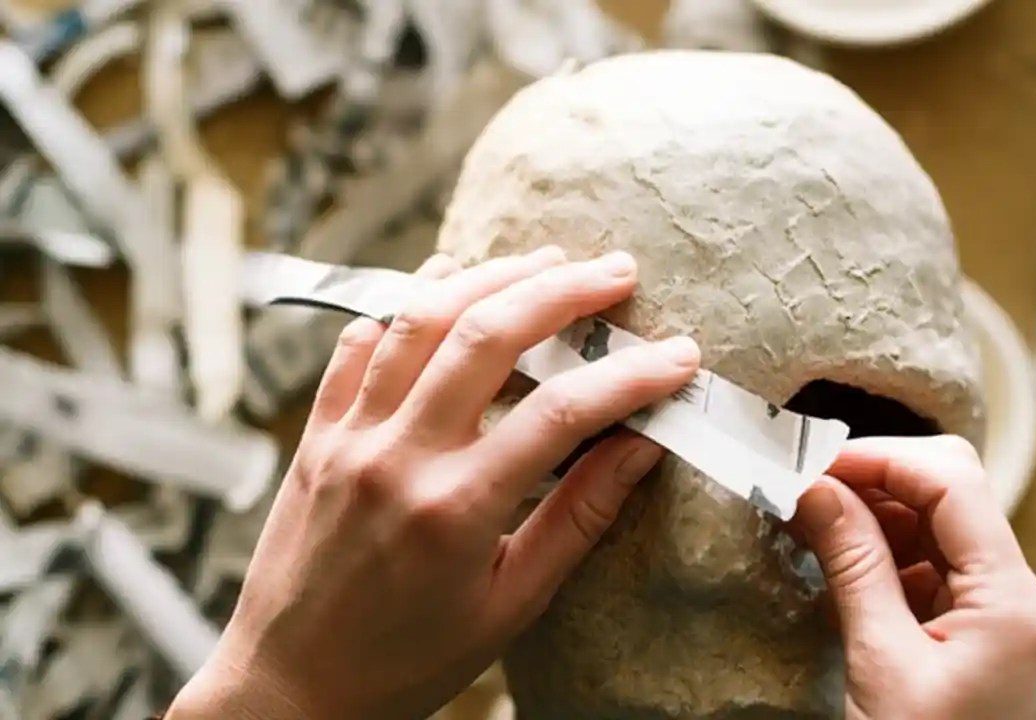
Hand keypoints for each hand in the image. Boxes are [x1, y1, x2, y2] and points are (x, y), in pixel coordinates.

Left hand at [167, 247, 699, 719]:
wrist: (291, 688)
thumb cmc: (407, 661)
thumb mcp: (512, 604)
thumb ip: (578, 518)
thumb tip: (639, 448)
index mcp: (453, 510)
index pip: (561, 413)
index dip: (631, 376)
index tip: (678, 356)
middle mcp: (395, 457)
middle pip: (487, 335)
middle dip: (562, 290)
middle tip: (616, 274)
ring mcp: (348, 437)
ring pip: (418, 318)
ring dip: (488, 276)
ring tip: (545, 259)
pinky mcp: (318, 434)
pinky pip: (358, 342)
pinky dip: (406, 302)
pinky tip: (446, 282)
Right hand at [795, 436, 1035, 719]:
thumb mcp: (880, 665)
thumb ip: (852, 565)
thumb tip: (815, 488)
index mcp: (1014, 602)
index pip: (952, 481)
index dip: (879, 457)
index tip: (813, 462)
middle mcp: (1021, 597)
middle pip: (951, 494)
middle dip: (874, 479)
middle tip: (803, 486)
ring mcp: (1004, 614)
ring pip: (938, 526)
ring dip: (872, 515)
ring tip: (806, 520)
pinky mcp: (979, 633)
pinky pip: (932, 568)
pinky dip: (883, 555)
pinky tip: (835, 559)